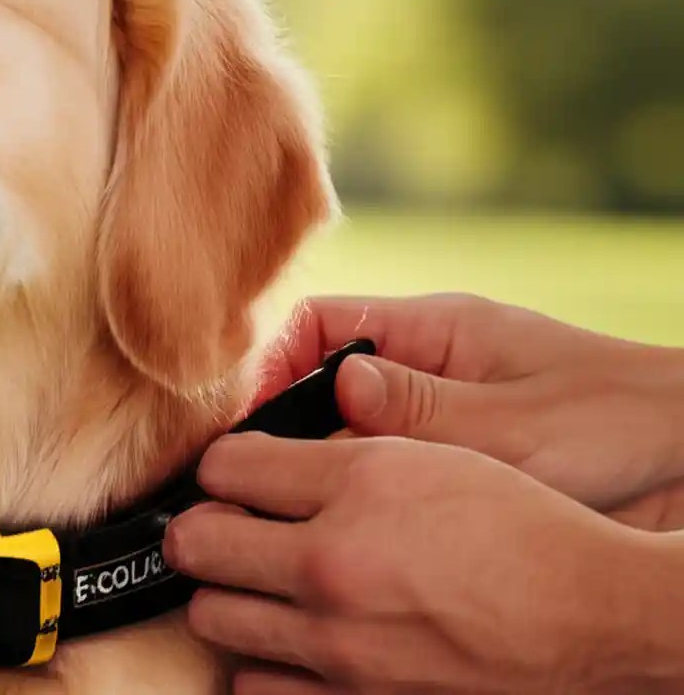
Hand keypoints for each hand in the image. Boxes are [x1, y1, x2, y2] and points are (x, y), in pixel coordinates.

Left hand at [165, 434, 683, 693]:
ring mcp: (338, 642)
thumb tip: (254, 459)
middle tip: (231, 528)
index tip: (234, 476)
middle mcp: (335, 562)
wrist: (586, 618)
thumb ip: (335, 453)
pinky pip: (253, 685)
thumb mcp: (429, 458)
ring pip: (211, 616)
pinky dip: (263, 662)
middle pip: (196, 542)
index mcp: (357, 485)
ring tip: (265, 585)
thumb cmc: (518, 529)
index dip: (223, 466)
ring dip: (228, 595)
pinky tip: (292, 640)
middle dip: (203, 528)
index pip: (223, 465)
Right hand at [260, 294, 683, 526]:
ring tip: (293, 515)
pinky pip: (377, 469)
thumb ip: (423, 409)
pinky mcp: (447, 457)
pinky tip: (348, 532)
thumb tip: (340, 384)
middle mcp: (422, 366)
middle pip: (317, 383)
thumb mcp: (516, 422)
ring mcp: (433, 410)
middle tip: (251, 486)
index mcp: (433, 330)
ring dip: (318, 470)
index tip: (242, 426)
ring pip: (343, 433)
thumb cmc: (615, 422)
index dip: (268, 368)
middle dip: (281, 430)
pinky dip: (357, 496)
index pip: (317, 325)